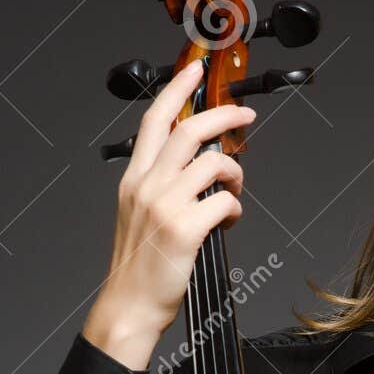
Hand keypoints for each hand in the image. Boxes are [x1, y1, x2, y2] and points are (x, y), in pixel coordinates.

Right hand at [83, 58, 256, 368]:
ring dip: (235, 173)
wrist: (128, 305)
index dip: (177, 88)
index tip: (194, 68)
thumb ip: (160, 185)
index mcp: (134, 178)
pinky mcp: (184, 230)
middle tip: (245, 116)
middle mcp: (146, 185)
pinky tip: (227, 223)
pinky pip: (225, 203)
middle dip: (224, 115)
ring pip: (213, 163)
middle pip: (190, 129)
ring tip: (234, 189)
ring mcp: (164, 206)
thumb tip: (198, 166)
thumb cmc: (139, 266)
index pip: (155, 119)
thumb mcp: (138, 214)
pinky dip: (234, 209)